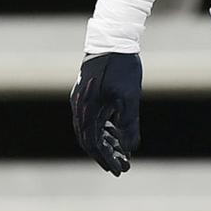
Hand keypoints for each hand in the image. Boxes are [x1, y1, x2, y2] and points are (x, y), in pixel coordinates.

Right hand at [70, 52, 141, 174]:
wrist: (113, 39)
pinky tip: (120, 137)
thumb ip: (129, 124)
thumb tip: (130, 149)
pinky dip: (107, 130)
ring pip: (93, 130)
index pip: (93, 143)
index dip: (106, 159)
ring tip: (124, 155)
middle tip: (123, 168)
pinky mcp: (90, 96)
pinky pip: (96, 119)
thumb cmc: (121, 67)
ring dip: (108, 144)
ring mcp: (83, 101)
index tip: (119, 170)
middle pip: (91, 140)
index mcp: (86, 109)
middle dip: (107, 155)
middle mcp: (80, 107)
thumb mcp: (129, 97)